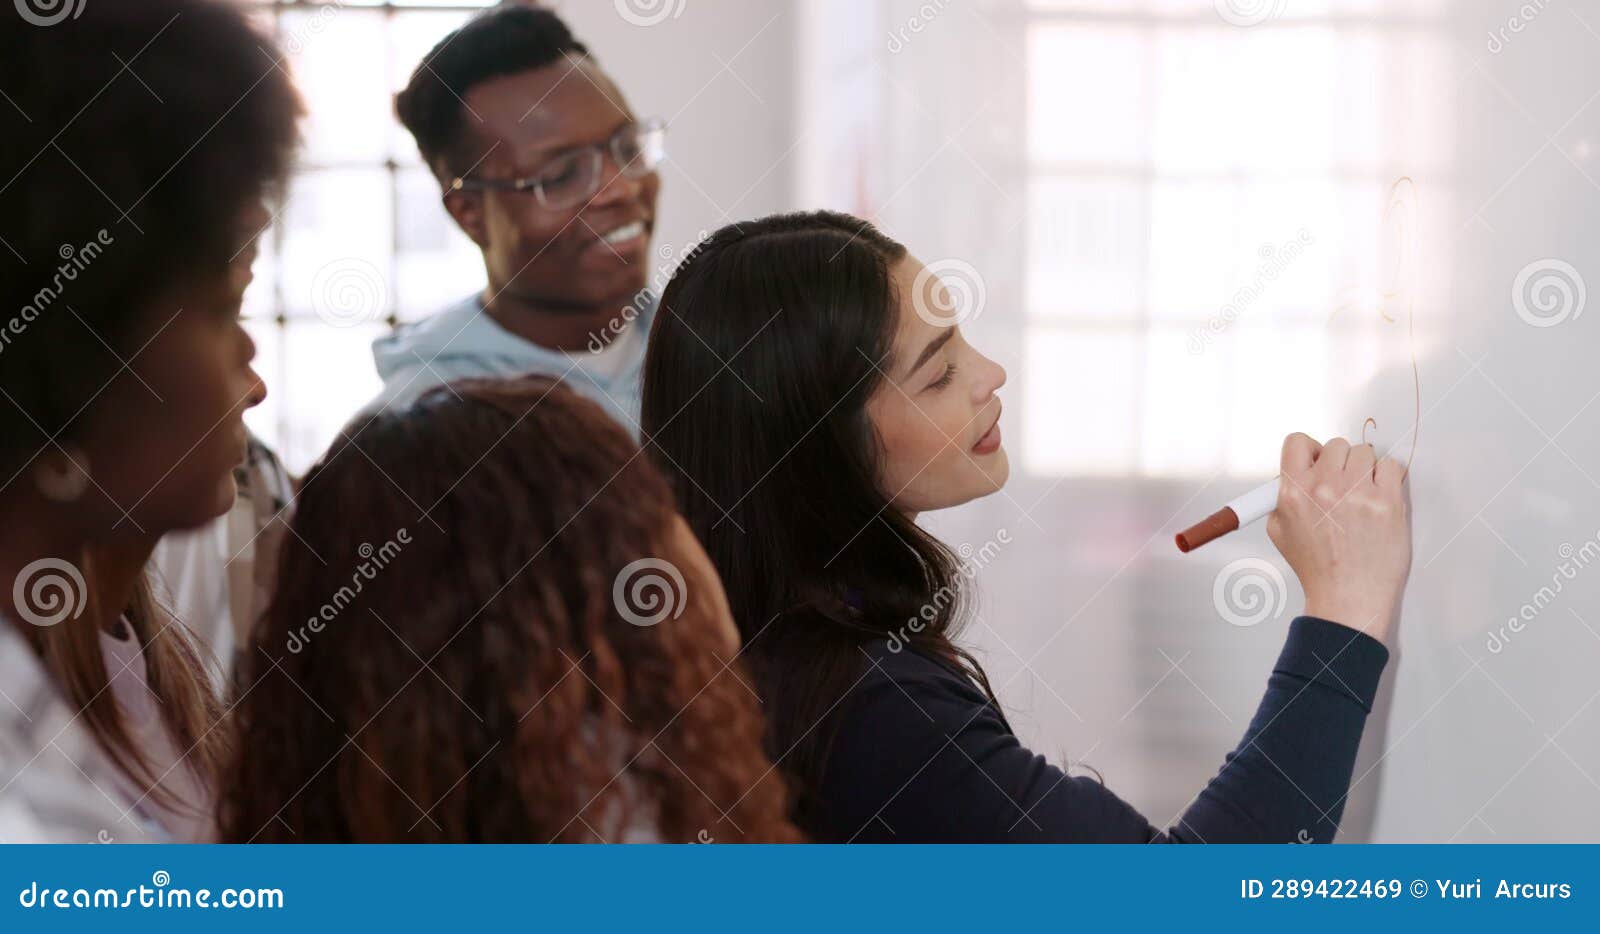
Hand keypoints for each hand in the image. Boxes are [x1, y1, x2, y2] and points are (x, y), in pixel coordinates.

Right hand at [1266, 433, 1411, 644]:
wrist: (1348, 596)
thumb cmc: (1318, 568)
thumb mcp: (1280, 531)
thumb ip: (1283, 497)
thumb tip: (1296, 473)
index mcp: (1294, 492)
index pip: (1297, 442)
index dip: (1310, 450)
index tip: (1318, 462)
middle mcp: (1324, 487)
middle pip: (1336, 445)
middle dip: (1340, 463)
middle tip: (1343, 485)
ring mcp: (1357, 492)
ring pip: (1365, 453)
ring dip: (1365, 470)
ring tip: (1362, 496)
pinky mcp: (1387, 501)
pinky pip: (1392, 466)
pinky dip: (1388, 477)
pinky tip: (1380, 497)